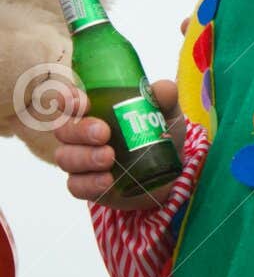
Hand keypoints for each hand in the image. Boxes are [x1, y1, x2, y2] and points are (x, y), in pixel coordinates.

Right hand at [51, 79, 182, 203]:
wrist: (167, 175)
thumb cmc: (157, 136)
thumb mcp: (166, 114)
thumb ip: (164, 98)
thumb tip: (163, 90)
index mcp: (94, 112)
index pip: (69, 101)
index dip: (67, 99)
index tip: (81, 102)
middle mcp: (80, 136)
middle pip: (64, 130)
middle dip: (80, 130)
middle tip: (103, 132)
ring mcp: (80, 162)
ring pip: (66, 158)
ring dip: (85, 157)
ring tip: (109, 157)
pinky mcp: (86, 186)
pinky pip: (76, 185)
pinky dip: (90, 182)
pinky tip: (107, 180)